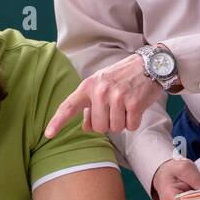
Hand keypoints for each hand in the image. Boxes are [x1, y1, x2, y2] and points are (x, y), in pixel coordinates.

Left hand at [44, 53, 166, 138]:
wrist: (151, 65)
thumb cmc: (122, 78)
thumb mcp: (101, 86)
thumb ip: (90, 106)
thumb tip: (85, 127)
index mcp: (88, 86)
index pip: (69, 106)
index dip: (57, 121)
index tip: (48, 134)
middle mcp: (101, 91)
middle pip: (98, 127)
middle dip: (108, 123)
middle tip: (116, 107)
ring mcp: (117, 97)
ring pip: (115, 129)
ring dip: (122, 122)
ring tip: (127, 105)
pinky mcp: (134, 103)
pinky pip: (130, 127)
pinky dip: (134, 121)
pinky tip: (136, 107)